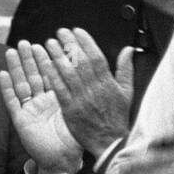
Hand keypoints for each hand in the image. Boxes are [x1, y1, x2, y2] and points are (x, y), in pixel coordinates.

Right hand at [0, 42, 83, 173]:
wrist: (64, 160)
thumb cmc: (75, 140)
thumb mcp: (84, 114)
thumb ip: (88, 95)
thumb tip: (99, 79)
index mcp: (58, 99)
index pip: (52, 75)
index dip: (48, 59)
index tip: (47, 44)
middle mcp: (42, 102)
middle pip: (34, 76)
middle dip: (30, 59)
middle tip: (26, 42)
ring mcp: (30, 109)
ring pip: (21, 84)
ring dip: (16, 67)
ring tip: (12, 51)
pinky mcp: (20, 119)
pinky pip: (12, 101)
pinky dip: (7, 87)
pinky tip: (3, 74)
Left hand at [32, 27, 131, 160]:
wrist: (110, 142)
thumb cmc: (117, 117)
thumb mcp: (127, 92)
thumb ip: (126, 69)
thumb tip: (128, 50)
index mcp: (108, 84)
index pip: (97, 57)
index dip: (86, 42)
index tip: (76, 30)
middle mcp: (95, 89)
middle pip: (81, 62)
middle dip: (70, 45)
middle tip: (60, 32)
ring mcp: (82, 99)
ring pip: (69, 73)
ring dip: (58, 57)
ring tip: (50, 43)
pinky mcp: (70, 109)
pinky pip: (60, 89)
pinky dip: (53, 76)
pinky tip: (46, 64)